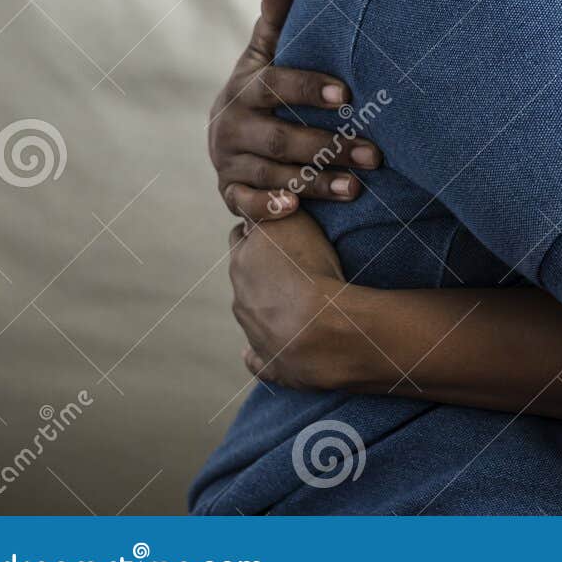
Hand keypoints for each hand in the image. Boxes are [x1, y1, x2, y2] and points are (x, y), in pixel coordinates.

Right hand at [207, 0, 382, 221]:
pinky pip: (245, 203)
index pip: (276, 86)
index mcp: (245, 89)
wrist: (229, 138)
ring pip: (272, 174)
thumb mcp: (265, 57)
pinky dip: (267, 208)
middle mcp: (232, 126)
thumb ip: (276, 21)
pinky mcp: (230, 192)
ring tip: (357, 188)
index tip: (348, 96)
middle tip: (375, 155)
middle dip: (328, 146)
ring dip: (315, 183)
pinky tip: (296, 209)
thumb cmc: (262, 91)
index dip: (310, 89)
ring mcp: (229, 161)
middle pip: (280, 138)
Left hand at [229, 212, 364, 389]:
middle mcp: (240, 294)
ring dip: (265, 305)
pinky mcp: (269, 362)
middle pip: (241, 272)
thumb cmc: (312, 270)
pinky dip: (261, 353)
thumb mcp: (295, 222)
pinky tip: (274, 349)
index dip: (258, 229)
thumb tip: (270, 199)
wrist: (321, 328)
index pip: (243, 235)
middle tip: (284, 262)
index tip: (275, 227)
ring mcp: (252, 330)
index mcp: (243, 260)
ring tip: (296, 301)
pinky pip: (258, 359)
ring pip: (250, 313)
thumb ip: (277, 208)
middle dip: (255, 266)